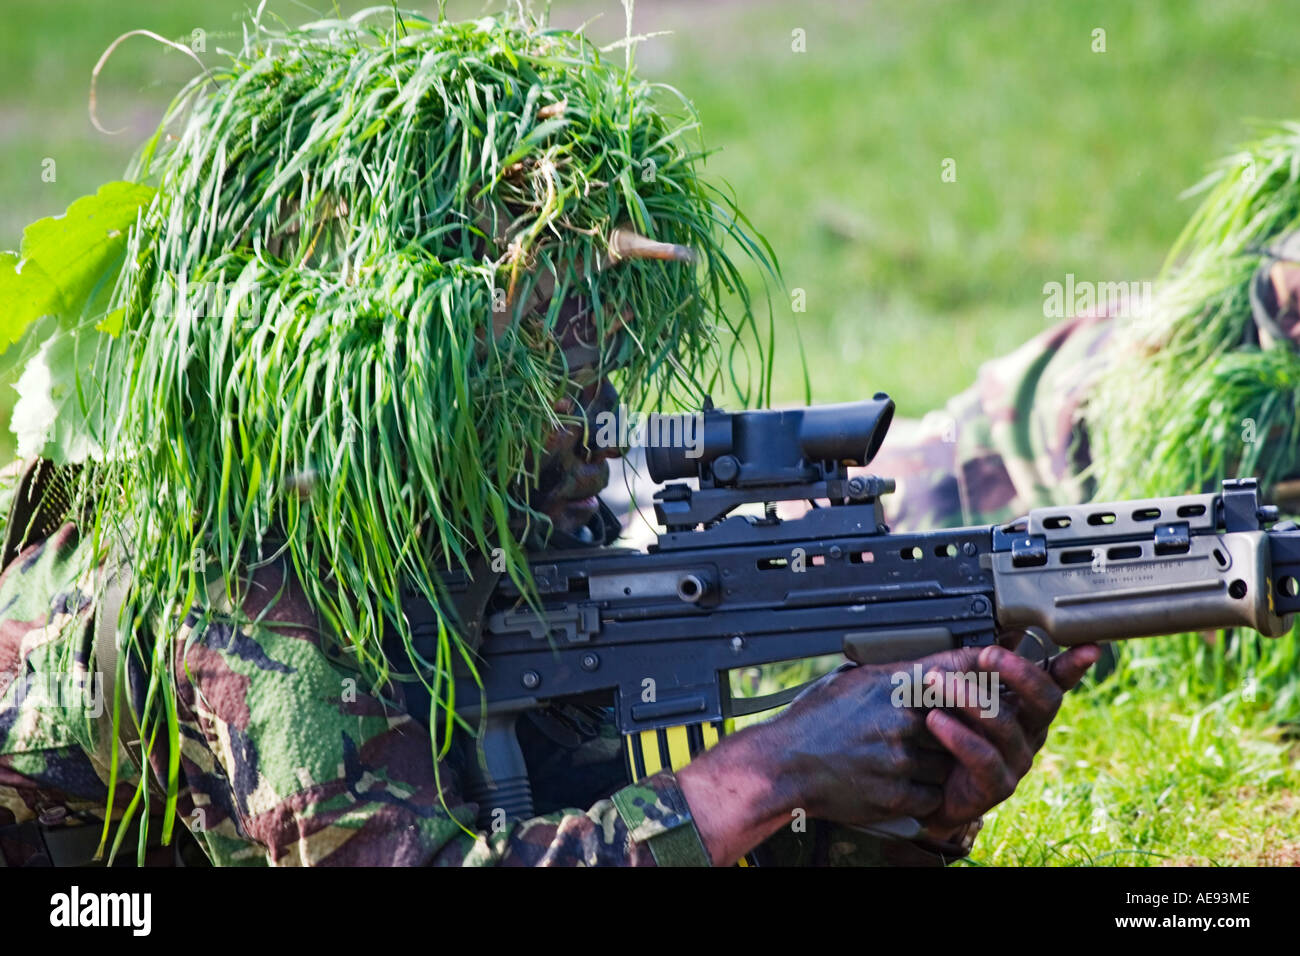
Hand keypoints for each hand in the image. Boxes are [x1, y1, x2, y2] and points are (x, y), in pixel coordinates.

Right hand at [680, 648, 977, 863]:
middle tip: (925, 731)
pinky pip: (931, 793)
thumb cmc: (814, 722)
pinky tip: (895, 781)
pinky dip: (920, 792)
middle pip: (955, 721)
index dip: (978, 666)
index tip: (994, 664)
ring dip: (932, 763)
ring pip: (946, 760)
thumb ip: (893, 675)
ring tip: (899, 759)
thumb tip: (928, 667)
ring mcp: (899, 757)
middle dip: (946, 729)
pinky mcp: (895, 793)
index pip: (949, 670)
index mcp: (889, 686)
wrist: (784, 765)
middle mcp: (899, 718)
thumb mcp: (852, 682)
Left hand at [921, 642, 1099, 831]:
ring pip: (1005, 723)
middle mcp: (1029, 731)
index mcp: (1024, 705)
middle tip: (986, 655)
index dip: (1073, 666)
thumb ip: (975, 663)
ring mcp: (1017, 760)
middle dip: (1018, 672)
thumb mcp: (955, 689)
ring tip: (936, 681)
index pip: (1055, 682)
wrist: (922, 782)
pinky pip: (983, 757)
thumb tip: (1000, 631)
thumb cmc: (941, 729)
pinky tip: (934, 719)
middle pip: (1045, 700)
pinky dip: (957, 734)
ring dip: (967, 696)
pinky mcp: (997, 786)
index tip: (1089, 648)